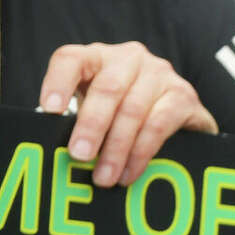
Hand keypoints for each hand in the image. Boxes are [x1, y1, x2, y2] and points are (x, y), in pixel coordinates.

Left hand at [40, 41, 217, 186]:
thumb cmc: (120, 112)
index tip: (50, 110)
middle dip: (92, 125)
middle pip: (108, 88)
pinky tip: (129, 172)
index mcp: (98, 57)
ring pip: (134, 110)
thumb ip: (76, 120)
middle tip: (79, 155)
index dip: (58, 83)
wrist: (172, 113)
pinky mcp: (184, 95)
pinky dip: (141, 153)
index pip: (72, 60)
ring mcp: (161, 74)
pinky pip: (159, 125)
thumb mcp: (94, 107)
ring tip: (104, 177)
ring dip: (116, 148)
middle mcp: (131, 58)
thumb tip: (55, 152)